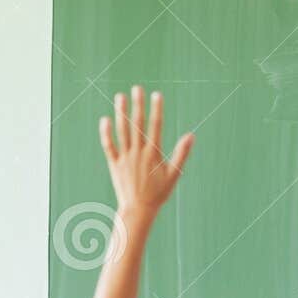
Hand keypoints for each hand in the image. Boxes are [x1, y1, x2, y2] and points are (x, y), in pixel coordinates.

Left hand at [99, 85, 194, 226]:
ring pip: (122, 131)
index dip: (156, 109)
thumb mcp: (174, 174)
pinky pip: (109, 145)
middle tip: (136, 88)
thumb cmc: (159, 193)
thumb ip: (181, 154)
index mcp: (153, 154)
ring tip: (120, 97)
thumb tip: (191, 136)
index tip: (157, 94)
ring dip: (121, 113)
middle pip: (137, 124)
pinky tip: (105, 119)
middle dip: (137, 105)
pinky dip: (106, 133)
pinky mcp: (115, 163)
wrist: (138, 209)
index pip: (156, 126)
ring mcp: (125, 157)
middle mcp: (138, 152)